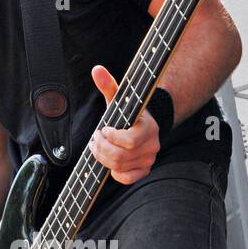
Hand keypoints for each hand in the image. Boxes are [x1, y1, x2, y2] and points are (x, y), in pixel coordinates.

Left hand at [88, 65, 160, 184]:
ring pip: (119, 166)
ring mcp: (149, 159)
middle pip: (120, 156)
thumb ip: (108, 85)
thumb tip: (96, 69)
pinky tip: (110, 162)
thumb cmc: (128, 113)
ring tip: (98, 147)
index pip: (129, 141)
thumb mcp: (119, 99)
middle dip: (101, 148)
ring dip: (102, 157)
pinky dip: (114, 172)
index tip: (103, 129)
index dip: (111, 138)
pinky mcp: (144, 170)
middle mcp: (152, 146)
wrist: (143, 126)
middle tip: (94, 139)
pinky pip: (126, 179)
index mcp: (150, 128)